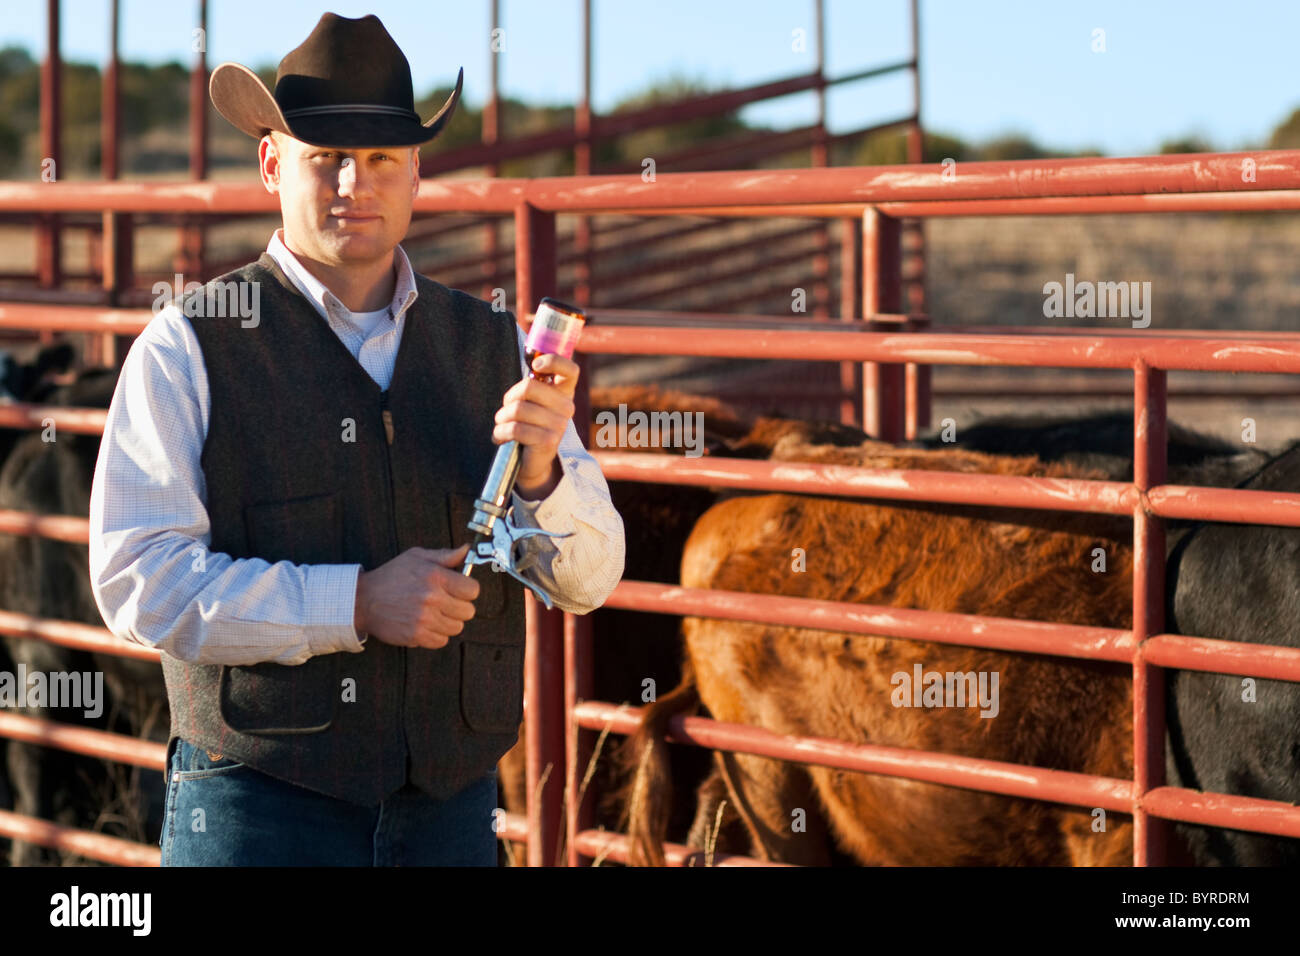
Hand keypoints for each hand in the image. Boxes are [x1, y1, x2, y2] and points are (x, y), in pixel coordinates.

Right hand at [354, 544, 479, 649]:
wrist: (363, 600)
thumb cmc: (391, 576)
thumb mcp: (417, 557)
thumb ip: (445, 555)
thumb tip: (467, 550)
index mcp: (435, 576)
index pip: (472, 590)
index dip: (468, 590)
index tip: (460, 590)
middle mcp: (432, 598)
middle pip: (468, 612)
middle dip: (459, 607)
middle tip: (445, 603)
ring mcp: (424, 618)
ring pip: (456, 627)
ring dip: (448, 621)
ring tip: (434, 613)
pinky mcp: (416, 635)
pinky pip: (442, 640)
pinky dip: (436, 635)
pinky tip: (425, 624)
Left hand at [494, 352, 578, 497]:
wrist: (534, 462)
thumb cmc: (529, 426)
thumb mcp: (532, 403)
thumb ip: (533, 385)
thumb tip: (531, 360)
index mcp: (565, 394)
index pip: (570, 370)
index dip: (553, 361)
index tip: (535, 366)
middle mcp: (567, 408)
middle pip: (529, 387)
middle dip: (509, 398)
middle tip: (506, 409)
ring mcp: (559, 425)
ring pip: (518, 409)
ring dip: (502, 418)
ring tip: (502, 425)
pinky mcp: (548, 441)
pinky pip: (515, 428)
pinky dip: (501, 433)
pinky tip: (501, 437)